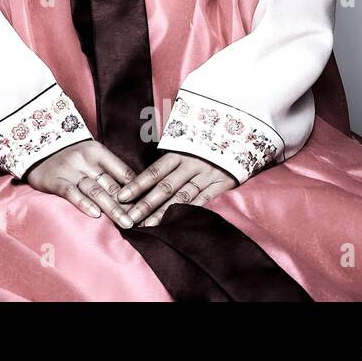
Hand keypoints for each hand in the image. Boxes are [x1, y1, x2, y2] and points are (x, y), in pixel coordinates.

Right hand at [24, 139, 137, 224]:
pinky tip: (95, 215)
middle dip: (128, 204)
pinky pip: (72, 193)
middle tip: (142, 220)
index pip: (123, 172)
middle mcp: (85, 160)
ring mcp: (70, 170)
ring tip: (126, 223)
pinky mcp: (55, 180)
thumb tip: (135, 194)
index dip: (137, 190)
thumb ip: (110, 172)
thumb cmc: (70, 157)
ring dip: (112, 208)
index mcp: (98, 152)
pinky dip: (84, 204)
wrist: (36, 147)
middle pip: (111, 185)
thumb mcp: (91, 157)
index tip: (147, 206)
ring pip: (95, 191)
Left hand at [115, 152, 236, 226]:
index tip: (121, 196)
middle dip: (146, 204)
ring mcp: (207, 175)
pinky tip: (177, 223)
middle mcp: (191, 164)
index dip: (137, 184)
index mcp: (179, 152)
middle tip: (129, 218)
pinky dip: (190, 212)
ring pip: (182, 197)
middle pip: (165, 187)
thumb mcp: (187, 142)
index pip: (154, 171)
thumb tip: (144, 166)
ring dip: (164, 213)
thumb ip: (169, 156)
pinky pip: (205, 201)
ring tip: (148, 226)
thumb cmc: (206, 141)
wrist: (240, 135)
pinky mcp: (223, 184)